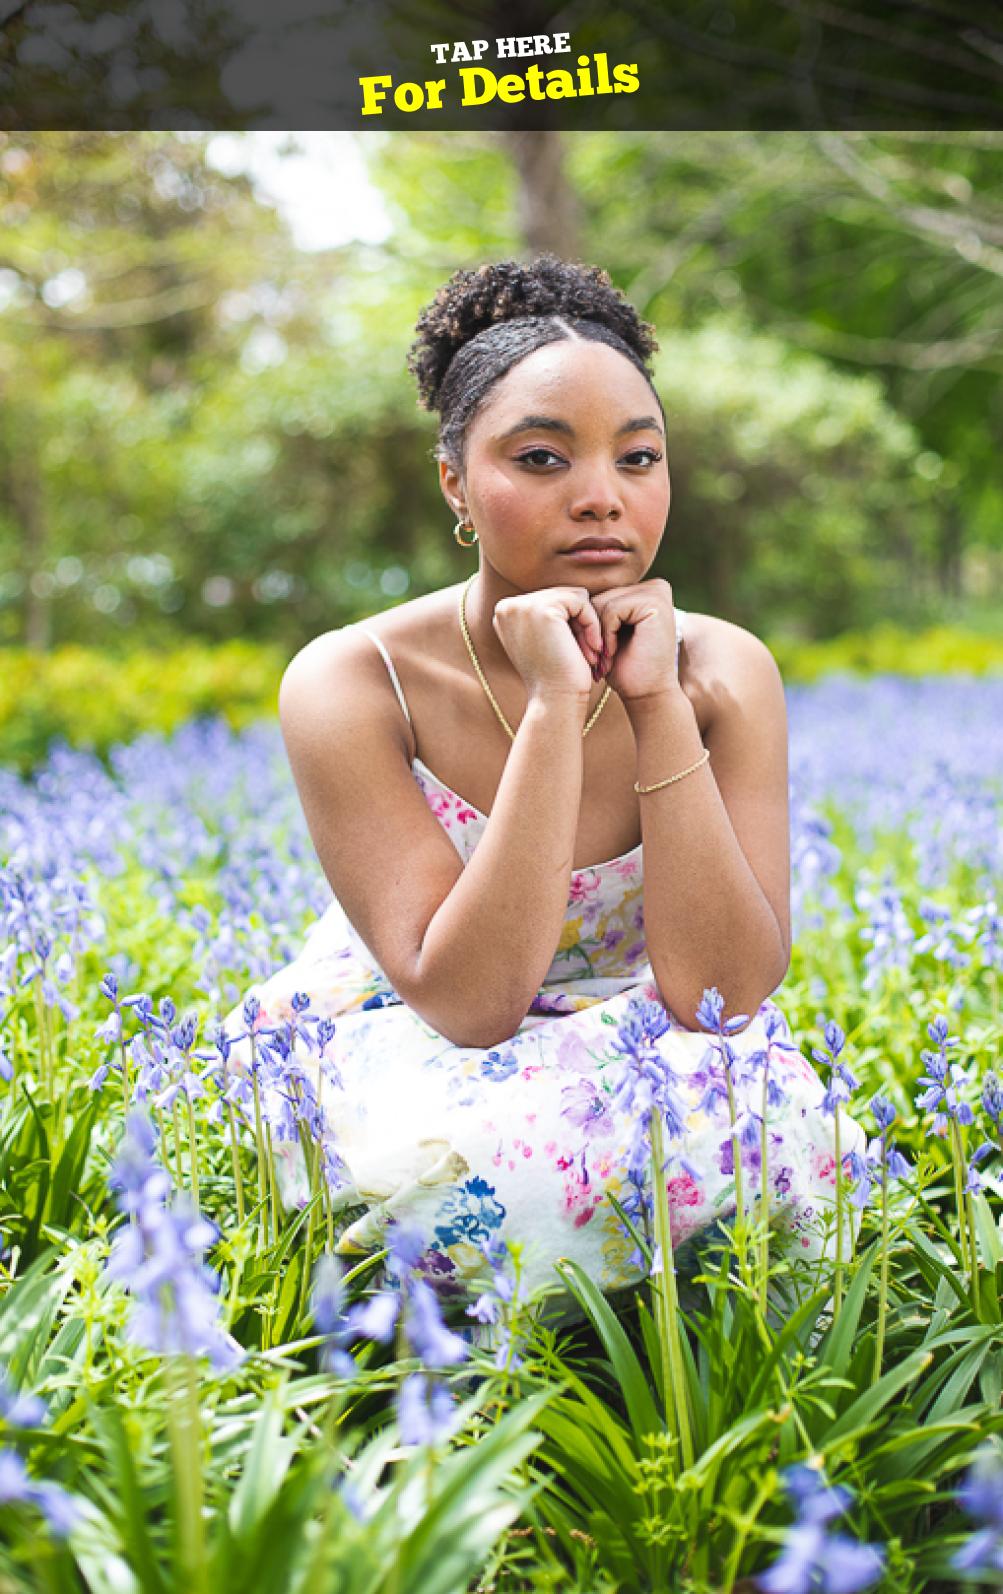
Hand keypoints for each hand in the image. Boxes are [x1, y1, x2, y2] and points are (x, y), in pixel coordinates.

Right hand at [491, 586, 601, 701]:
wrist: (555, 700)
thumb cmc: (556, 676)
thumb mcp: (545, 640)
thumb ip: (548, 615)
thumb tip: (575, 592)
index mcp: (504, 613)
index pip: (549, 599)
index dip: (569, 623)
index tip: (575, 651)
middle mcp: (507, 606)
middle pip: (561, 594)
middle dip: (578, 623)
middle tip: (587, 653)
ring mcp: (522, 606)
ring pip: (573, 596)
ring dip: (586, 624)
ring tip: (589, 651)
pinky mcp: (542, 609)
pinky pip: (580, 602)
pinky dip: (592, 624)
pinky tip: (592, 648)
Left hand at [584, 579, 679, 701]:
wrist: (647, 694)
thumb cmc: (624, 668)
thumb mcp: (608, 634)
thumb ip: (599, 609)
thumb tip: (568, 592)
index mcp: (645, 591)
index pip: (602, 596)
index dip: (592, 625)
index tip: (593, 650)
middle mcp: (654, 587)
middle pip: (601, 597)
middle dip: (594, 630)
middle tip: (597, 657)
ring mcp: (657, 592)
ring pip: (603, 603)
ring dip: (598, 634)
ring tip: (605, 657)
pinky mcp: (654, 603)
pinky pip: (612, 610)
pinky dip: (607, 634)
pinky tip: (613, 652)